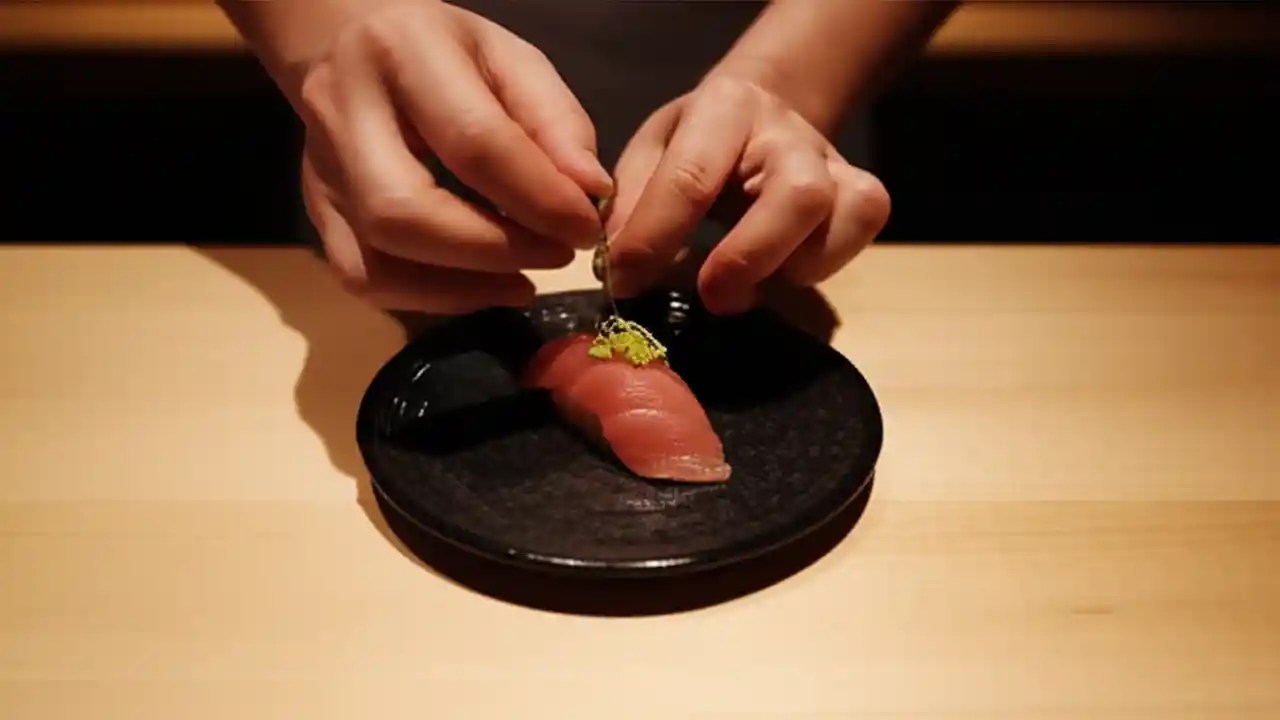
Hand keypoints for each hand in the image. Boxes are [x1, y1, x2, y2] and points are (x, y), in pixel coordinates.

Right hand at [297, 1, 612, 312]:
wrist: (347, 44)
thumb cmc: (443, 52)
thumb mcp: (510, 59)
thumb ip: (556, 122)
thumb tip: (591, 194)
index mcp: (401, 53)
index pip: (473, 142)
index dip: (538, 197)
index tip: (586, 226)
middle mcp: (343, 112)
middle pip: (404, 211)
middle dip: (494, 250)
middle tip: (556, 254)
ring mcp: (319, 171)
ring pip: (374, 260)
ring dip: (462, 287)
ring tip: (523, 280)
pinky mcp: (316, 213)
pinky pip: (364, 278)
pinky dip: (430, 297)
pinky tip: (481, 286)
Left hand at [605, 76, 889, 314]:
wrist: (763, 115)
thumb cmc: (696, 142)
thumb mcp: (651, 151)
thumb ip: (631, 201)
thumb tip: (618, 265)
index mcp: (725, 107)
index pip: (692, 178)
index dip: (655, 239)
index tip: (624, 282)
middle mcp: (789, 132)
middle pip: (798, 196)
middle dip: (749, 257)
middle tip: (709, 296)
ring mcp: (834, 163)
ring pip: (844, 213)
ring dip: (791, 266)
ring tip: (743, 286)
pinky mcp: (863, 194)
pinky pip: (860, 233)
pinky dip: (821, 265)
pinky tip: (779, 271)